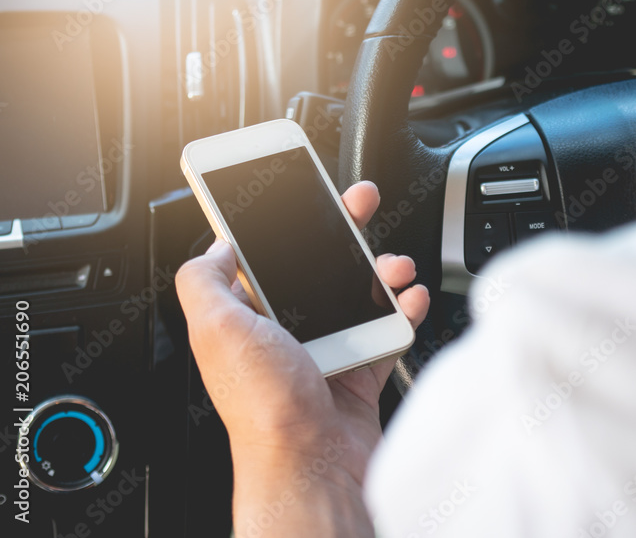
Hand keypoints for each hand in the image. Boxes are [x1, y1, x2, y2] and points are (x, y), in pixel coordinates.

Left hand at [175, 181, 428, 536]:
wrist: (314, 464)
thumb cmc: (266, 407)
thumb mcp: (215, 329)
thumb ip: (204, 280)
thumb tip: (215, 245)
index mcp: (246, 319)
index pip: (265, 256)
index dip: (286, 222)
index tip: (305, 194)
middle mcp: (284, 334)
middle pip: (318, 267)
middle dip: (343, 234)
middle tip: (360, 204)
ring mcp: (324, 352)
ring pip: (357, 294)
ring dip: (380, 271)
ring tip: (394, 266)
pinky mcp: (359, 371)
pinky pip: (386, 329)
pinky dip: (403, 311)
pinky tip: (409, 299)